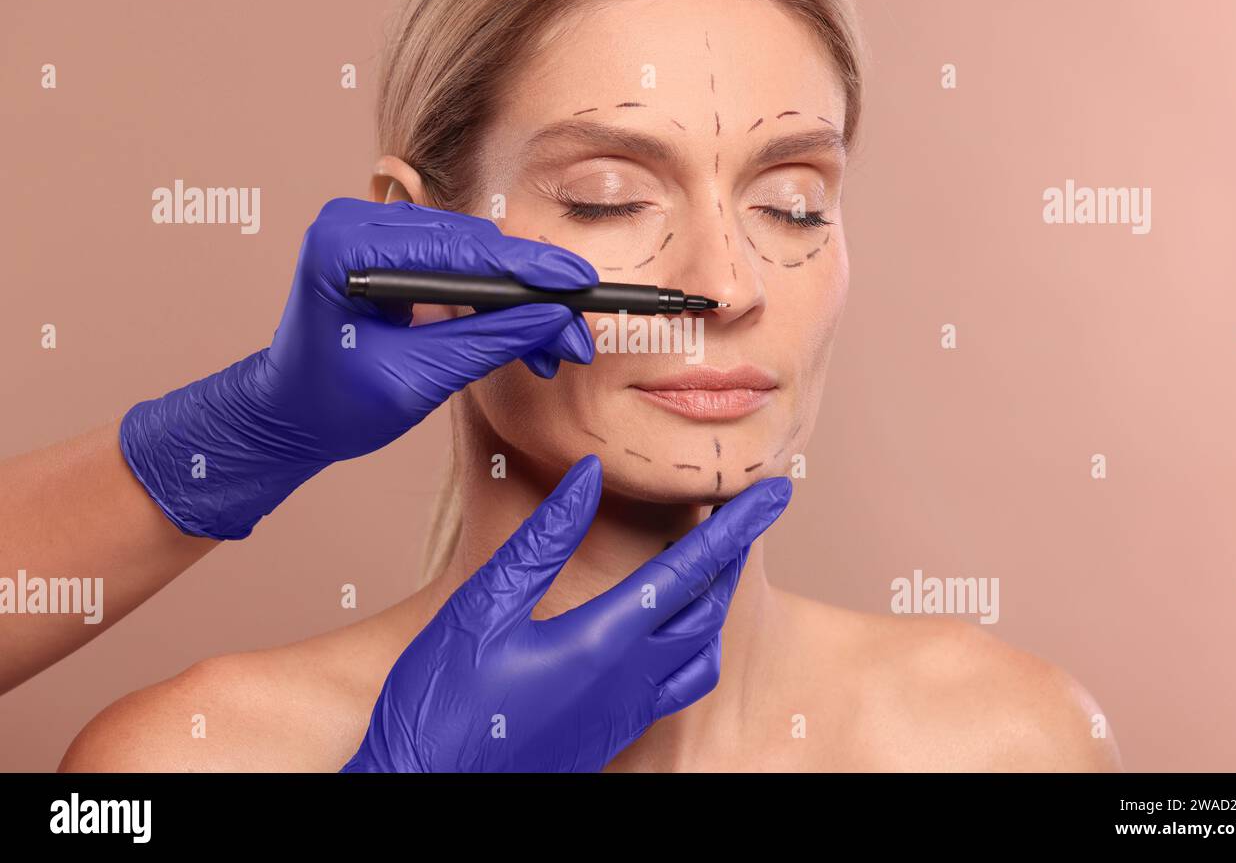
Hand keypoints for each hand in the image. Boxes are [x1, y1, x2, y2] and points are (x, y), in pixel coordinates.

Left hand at [120, 197, 597, 539]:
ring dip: (519, 298)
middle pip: (471, 245)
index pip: (457, 249)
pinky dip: (495, 298)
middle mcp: (356, 222)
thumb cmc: (333, 405)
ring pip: (474, 254)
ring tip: (556, 344)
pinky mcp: (390, 248)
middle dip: (531, 291)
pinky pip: (459, 263)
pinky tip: (528, 330)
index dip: (527, 269)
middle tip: (576, 331)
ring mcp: (372, 231)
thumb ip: (489, 342)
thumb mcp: (419, 379)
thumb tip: (556, 321)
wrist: (290, 416)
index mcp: (344, 246)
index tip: (579, 283)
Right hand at [341, 455, 792, 772]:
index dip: (739, 523)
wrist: (424, 790)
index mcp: (604, 643)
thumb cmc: (441, 703)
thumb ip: (540, 540)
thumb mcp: (481, 609)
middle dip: (734, 554)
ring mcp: (625, 713)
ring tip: (714, 560)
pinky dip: (693, 643)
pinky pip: (679, 685)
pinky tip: (669, 628)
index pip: (692, 568)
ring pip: (701, 652)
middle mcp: (630, 681)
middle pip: (709, 608)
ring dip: (715, 599)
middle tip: (749, 511)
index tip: (780, 491)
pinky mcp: (613, 733)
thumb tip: (588, 475)